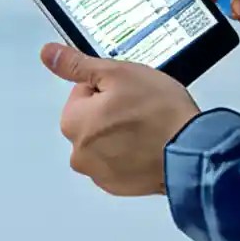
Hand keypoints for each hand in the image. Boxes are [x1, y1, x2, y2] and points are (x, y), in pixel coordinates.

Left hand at [40, 43, 199, 196]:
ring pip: (106, 141)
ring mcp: (99, 173)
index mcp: (73, 122)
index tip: (128, 91)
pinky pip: (120, 162)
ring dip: (122, 134)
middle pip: (92, 118)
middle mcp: (79, 153)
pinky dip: (131, 154)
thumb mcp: (117, 73)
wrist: (191, 150)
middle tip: (141, 108)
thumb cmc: (158, 112)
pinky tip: (150, 145)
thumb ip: (78, 65)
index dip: (109, 86)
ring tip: (148, 128)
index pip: (83, 91)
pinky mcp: (119, 186)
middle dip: (112, 111)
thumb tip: (48, 54)